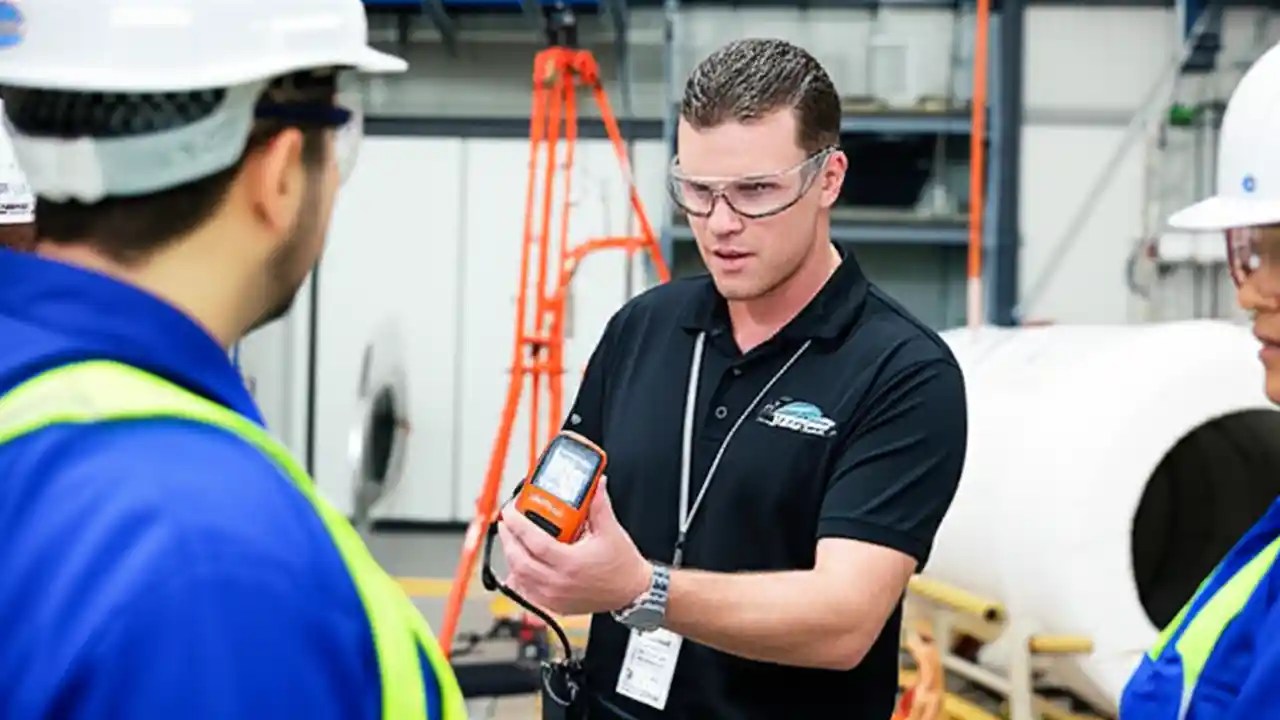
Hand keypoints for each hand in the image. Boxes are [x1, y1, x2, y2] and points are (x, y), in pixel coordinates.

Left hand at [497, 479, 651, 616]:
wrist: (632, 592)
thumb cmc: (622, 566)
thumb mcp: (611, 531)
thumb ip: (599, 505)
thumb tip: (595, 485)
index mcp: (571, 563)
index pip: (533, 542)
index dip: (518, 524)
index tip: (510, 511)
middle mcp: (559, 582)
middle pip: (519, 559)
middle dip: (508, 538)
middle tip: (507, 521)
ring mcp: (555, 597)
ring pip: (519, 577)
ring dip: (511, 556)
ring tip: (511, 538)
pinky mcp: (555, 605)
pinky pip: (526, 593)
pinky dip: (518, 578)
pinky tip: (517, 565)